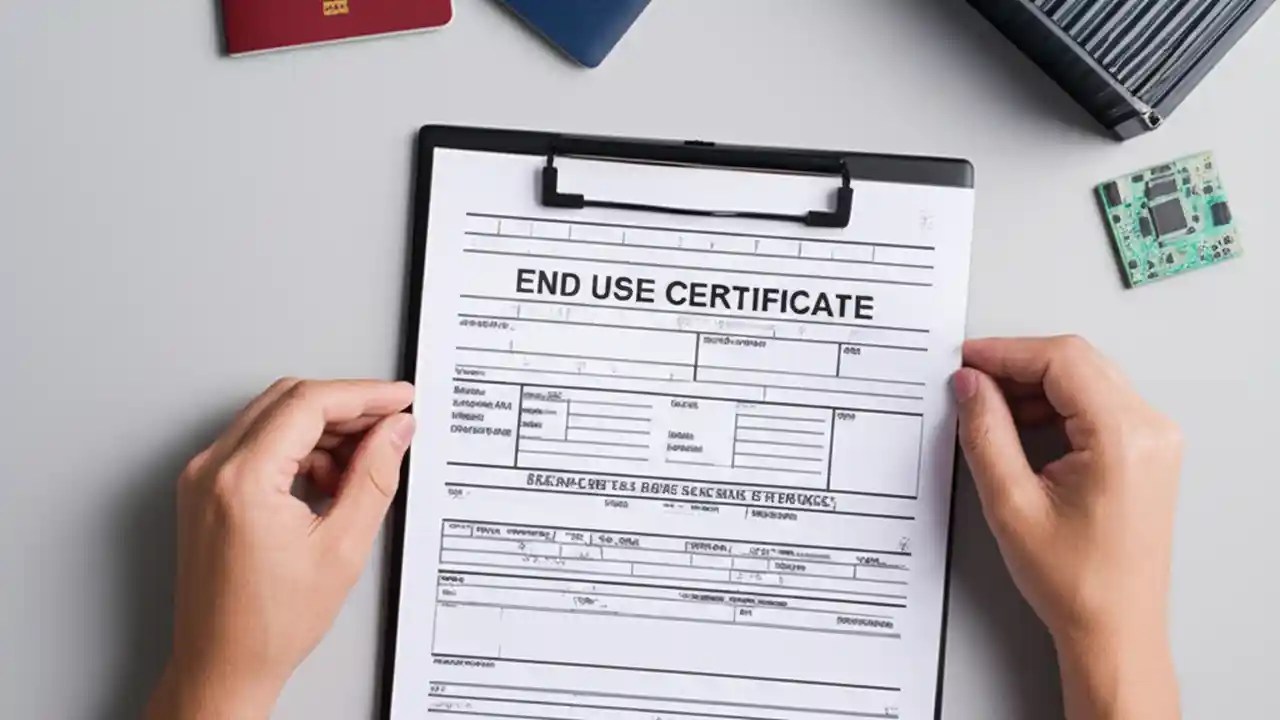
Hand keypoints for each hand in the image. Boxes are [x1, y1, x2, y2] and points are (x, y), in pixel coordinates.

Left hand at [147, 379, 414, 719]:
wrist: (223, 664)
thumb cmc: (269, 623)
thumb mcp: (342, 547)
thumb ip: (374, 477)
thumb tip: (395, 432)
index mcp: (242, 479)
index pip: (309, 403)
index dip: (363, 394)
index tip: (398, 398)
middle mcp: (212, 469)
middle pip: (288, 401)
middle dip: (346, 407)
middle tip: (390, 423)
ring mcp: (203, 478)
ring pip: (273, 418)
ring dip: (323, 430)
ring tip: (362, 464)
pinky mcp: (206, 490)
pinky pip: (258, 444)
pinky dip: (299, 450)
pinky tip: (330, 480)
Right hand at [953, 336, 1181, 719]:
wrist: (1114, 627)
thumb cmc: (1074, 581)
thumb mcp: (1011, 504)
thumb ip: (986, 433)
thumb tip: (969, 385)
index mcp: (1123, 438)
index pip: (1062, 361)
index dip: (1006, 352)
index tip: (965, 361)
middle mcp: (1149, 430)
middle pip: (1077, 362)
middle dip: (1018, 365)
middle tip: (969, 381)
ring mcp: (1154, 439)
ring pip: (1086, 379)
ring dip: (1035, 384)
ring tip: (988, 407)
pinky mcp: (1146, 450)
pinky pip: (1097, 403)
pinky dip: (1056, 404)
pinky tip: (1021, 423)